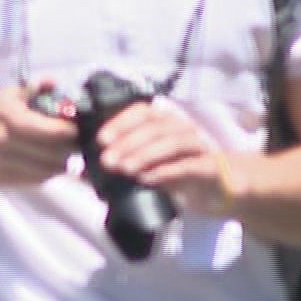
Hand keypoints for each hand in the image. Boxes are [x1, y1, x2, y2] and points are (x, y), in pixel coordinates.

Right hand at [0, 83, 77, 186]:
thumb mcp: (10, 95)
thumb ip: (33, 88)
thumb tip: (52, 81)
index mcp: (8, 118)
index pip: (50, 131)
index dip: (69, 131)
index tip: (76, 128)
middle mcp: (4, 142)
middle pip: (53, 153)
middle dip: (69, 148)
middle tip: (76, 142)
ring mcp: (2, 163)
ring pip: (47, 170)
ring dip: (61, 163)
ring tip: (64, 153)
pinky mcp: (3, 179)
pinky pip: (36, 180)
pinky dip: (48, 173)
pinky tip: (49, 163)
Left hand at [96, 98, 237, 218]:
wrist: (219, 189)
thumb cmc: (177, 173)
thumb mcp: (146, 168)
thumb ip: (117, 166)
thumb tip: (81, 172)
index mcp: (164, 121)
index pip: (142, 112)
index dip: (121, 122)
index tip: (101, 140)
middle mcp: (181, 127)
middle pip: (153, 127)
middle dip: (127, 143)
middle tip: (108, 161)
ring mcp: (197, 146)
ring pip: (170, 142)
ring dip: (145, 155)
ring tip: (125, 170)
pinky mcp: (209, 167)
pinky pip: (187, 165)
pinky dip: (166, 171)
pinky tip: (148, 179)